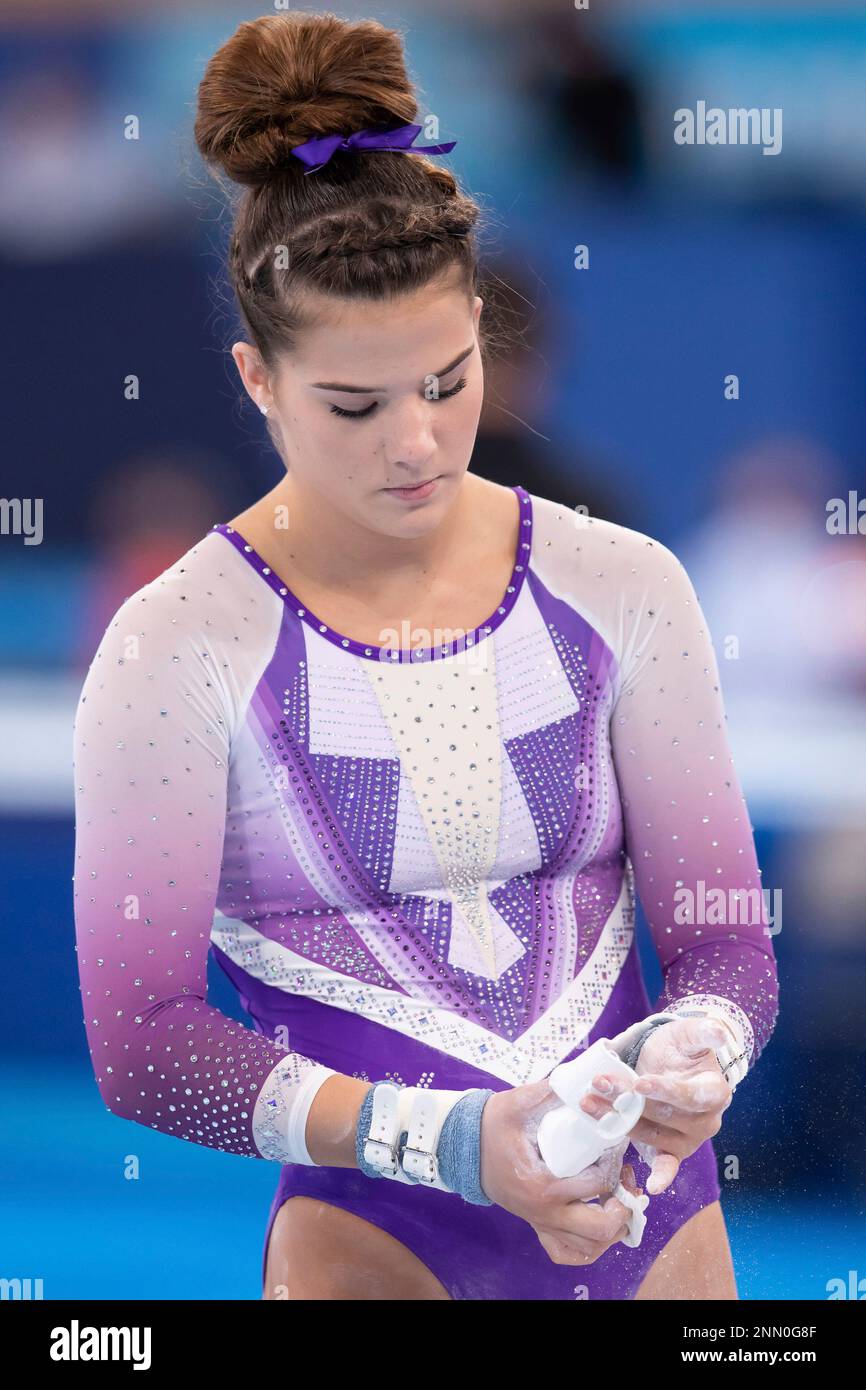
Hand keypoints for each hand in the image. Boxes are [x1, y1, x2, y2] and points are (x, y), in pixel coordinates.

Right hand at [479, 1080, 643, 1265]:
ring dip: (611, 1231)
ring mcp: (540, 1223)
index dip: (616, 1165)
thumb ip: (551, 1090)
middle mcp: (544, 1212)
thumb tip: (583, 1077)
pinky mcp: (536, 1226)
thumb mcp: (519, 1102)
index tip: (618, 1145)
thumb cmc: (491, 1125)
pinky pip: (566, 1253)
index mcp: (543, 1185)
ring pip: (588, 1248)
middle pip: (600, 1228)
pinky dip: (587, 1248)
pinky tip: (597, 1226)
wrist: (461, 1147)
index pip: (598, 1184)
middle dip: (623, 1208)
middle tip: (626, 1184)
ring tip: (617, 1203)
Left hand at [579, 1017, 734, 1195]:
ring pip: (651, 1132)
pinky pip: (668, 1164)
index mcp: (714, 1092)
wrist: (674, 1064)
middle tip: (599, 1084)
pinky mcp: (673, 1151)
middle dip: (628, 1098)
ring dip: (618, 1120)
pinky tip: (653, 1186)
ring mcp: (689, 1139)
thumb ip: (702, 1032)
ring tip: (590, 1103)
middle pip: (663, 1113)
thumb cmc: (681, 1050)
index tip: (640, 1083)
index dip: (665, 1090)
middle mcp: (706, 1121)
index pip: (690, 1095)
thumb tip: (719, 1032)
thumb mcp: (689, 1035)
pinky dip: (662, 1175)